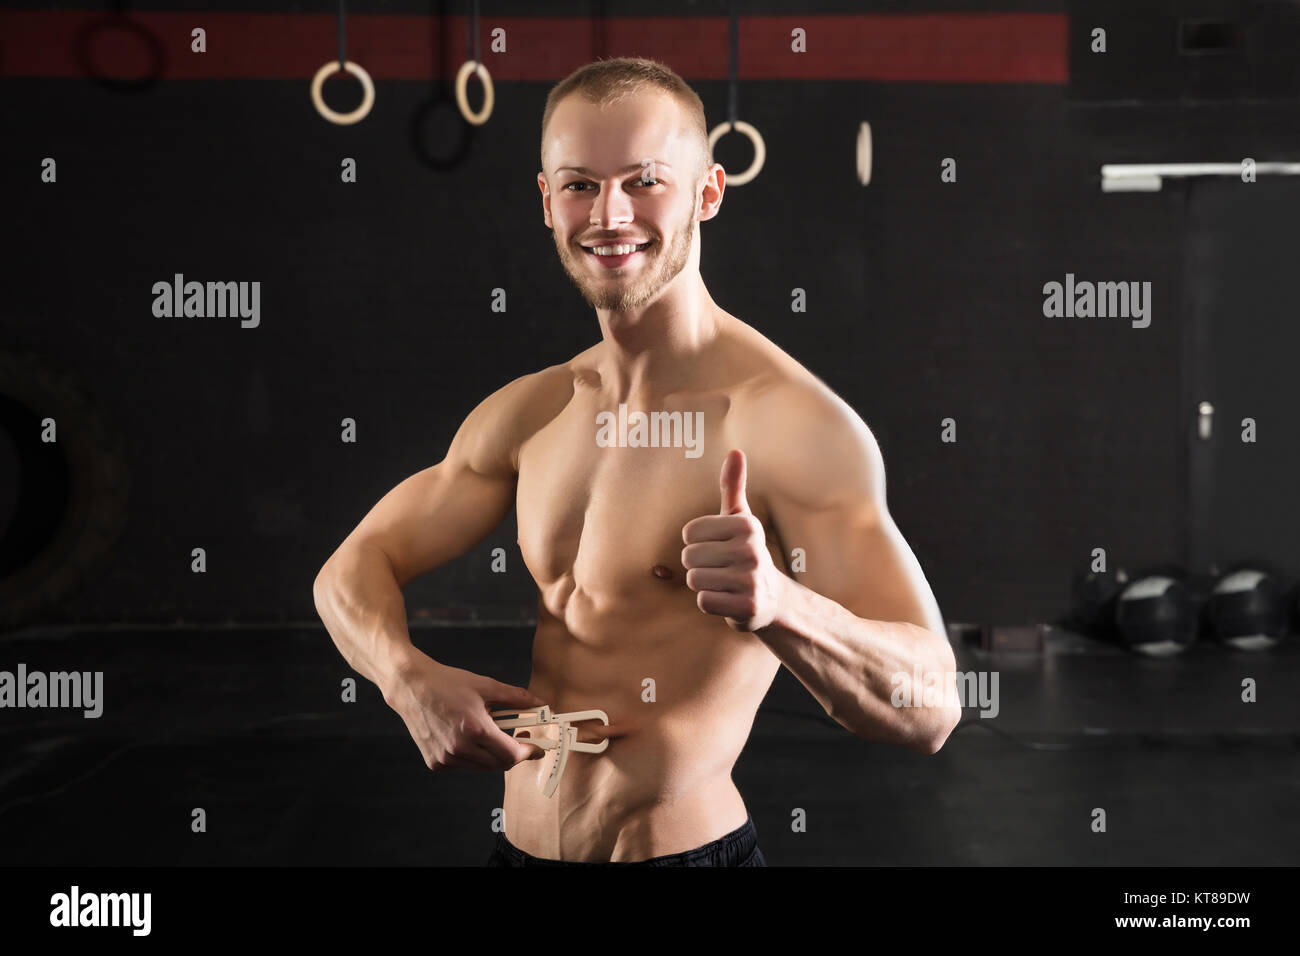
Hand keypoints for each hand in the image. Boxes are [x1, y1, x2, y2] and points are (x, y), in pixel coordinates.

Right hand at [382, 653, 548, 770]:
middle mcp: (459, 748)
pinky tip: (470, 736)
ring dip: (494, 754)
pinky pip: (465, 765)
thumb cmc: (447, 683)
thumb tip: (540, 703)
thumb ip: (516, 697)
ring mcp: (446, 758)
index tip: (537, 747)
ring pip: (483, 767)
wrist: (411, 687)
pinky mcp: (435, 762)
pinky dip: (474, 755)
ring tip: (491, 732)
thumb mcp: (486, 685)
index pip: (512, 754)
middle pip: (500, 764)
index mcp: (475, 729)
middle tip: (520, 738)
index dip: (529, 752)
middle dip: (515, 753)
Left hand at [681, 449, 780, 631]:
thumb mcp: (741, 519)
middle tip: (720, 568)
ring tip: (723, 583)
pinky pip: (703, 601)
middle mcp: (751, 550)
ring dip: (703, 584)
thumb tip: (735, 451)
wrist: (771, 599)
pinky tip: (727, 599)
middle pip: (689, 557)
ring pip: (694, 579)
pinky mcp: (746, 607)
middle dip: (698, 565)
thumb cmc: (745, 552)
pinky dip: (710, 603)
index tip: (717, 547)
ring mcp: (750, 580)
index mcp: (746, 525)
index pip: (689, 533)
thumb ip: (733, 486)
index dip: (696, 543)